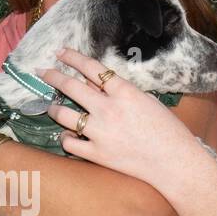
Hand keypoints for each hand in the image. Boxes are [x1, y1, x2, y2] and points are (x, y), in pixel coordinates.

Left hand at [39, 47, 213, 195]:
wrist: (174, 162)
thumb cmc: (167, 130)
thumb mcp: (146, 101)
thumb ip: (119, 92)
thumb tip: (94, 85)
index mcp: (125, 92)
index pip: (92, 68)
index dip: (73, 58)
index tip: (60, 53)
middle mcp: (109, 109)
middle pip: (71, 87)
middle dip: (53, 76)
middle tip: (42, 71)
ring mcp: (100, 133)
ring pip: (64, 115)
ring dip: (54, 109)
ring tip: (51, 107)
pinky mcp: (97, 154)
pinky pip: (69, 143)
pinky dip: (66, 137)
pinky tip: (68, 135)